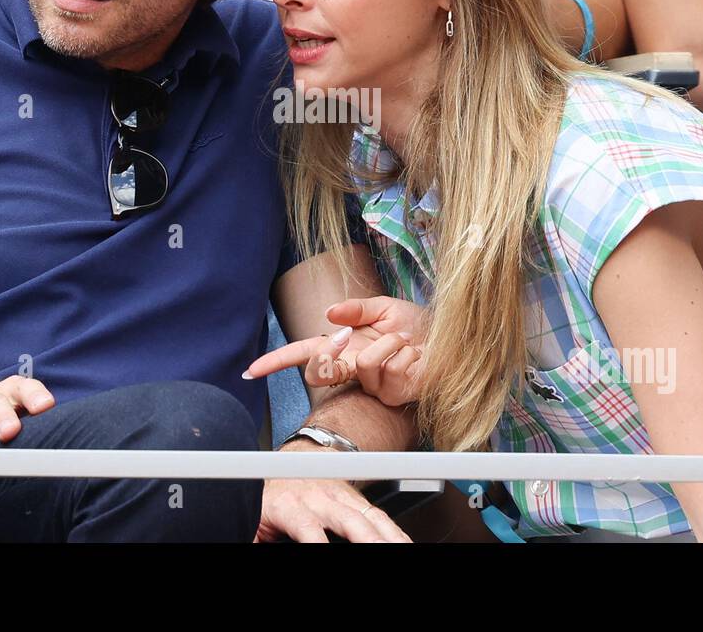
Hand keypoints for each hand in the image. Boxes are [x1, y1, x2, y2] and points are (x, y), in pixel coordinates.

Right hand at [245, 296, 425, 406]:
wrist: (450, 341)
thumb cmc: (418, 327)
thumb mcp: (384, 307)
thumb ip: (356, 309)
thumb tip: (329, 313)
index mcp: (344, 347)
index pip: (304, 355)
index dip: (276, 362)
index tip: (251, 370)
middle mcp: (353, 368)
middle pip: (319, 371)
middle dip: (330, 353)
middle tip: (349, 339)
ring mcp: (371, 385)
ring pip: (365, 362)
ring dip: (390, 343)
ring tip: (405, 344)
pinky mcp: (391, 394)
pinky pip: (390, 368)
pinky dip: (407, 354)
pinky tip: (416, 358)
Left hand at [257, 443, 410, 542]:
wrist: (298, 459)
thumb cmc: (275, 495)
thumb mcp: (255, 517)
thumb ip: (254, 534)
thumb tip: (243, 537)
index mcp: (290, 505)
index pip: (306, 526)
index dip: (315, 543)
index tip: (321, 554)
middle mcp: (320, 498)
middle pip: (348, 520)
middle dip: (365, 540)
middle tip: (377, 552)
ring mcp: (343, 497)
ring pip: (370, 517)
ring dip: (388, 536)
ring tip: (402, 549)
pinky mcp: (359, 501)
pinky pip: (381, 517)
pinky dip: (395, 532)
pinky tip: (404, 542)